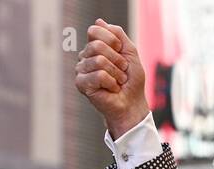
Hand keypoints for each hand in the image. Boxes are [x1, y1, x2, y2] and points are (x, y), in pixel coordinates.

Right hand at [75, 20, 148, 139]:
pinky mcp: (81, 83)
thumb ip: (118, 35)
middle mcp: (85, 56)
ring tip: (118, 81)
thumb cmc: (131, 80)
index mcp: (94, 47)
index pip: (95, 30)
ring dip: (116, 73)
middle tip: (122, 71)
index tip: (122, 52)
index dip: (113, 40)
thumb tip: (99, 21)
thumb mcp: (130, 53)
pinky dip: (111, 83)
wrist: (132, 103)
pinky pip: (99, 75)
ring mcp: (81, 69)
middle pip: (97, 45)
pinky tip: (112, 88)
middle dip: (117, 59)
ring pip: (99, 61)